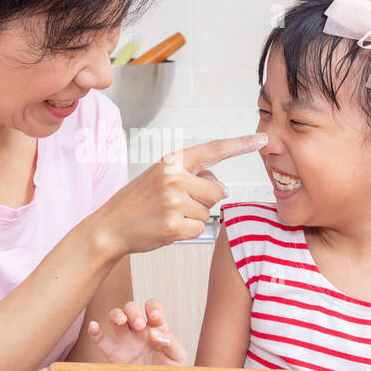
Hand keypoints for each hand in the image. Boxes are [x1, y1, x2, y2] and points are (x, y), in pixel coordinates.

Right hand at [86, 298, 188, 365]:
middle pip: (131, 308)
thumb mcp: (179, 357)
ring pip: (115, 317)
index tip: (154, 317)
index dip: (152, 307)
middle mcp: (140, 332)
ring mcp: (126, 342)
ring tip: (121, 321)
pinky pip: (101, 340)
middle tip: (140, 326)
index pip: (152, 307)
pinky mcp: (114, 356)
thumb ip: (171, 342)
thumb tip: (154, 332)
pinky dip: (94, 332)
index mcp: (157, 329)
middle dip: (133, 312)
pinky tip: (93, 326)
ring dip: (116, 314)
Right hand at [93, 134, 266, 255]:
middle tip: (174, 204)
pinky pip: (199, 228)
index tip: (262, 138)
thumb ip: (192, 176)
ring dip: (193, 217)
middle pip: (217, 191)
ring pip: (208, 212)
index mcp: (171, 162)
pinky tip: (166, 227)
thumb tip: (222, 188)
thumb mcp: (160, 177)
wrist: (108, 227)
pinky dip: (187, 232)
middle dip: (204, 201)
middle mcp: (174, 178)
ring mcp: (173, 202)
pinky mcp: (173, 226)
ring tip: (166, 215)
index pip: (213, 150)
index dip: (240, 144)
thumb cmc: (136, 203)